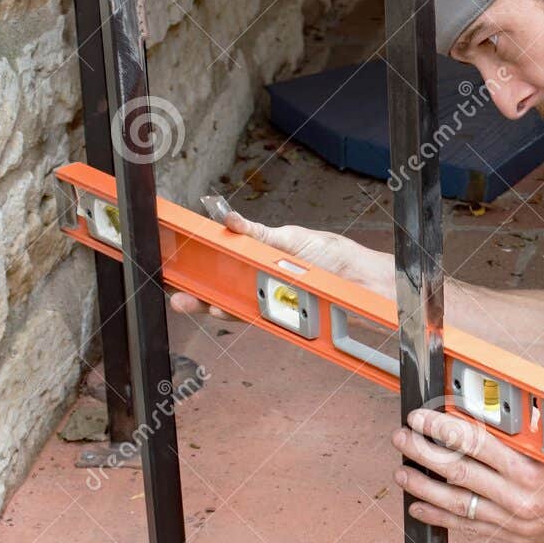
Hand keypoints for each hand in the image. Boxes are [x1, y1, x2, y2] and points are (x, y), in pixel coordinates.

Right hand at [170, 213, 385, 317]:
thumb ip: (258, 234)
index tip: (178, 267)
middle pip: (224, 294)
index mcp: (259, 261)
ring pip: (238, 311)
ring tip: (199, 304)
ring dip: (217, 309)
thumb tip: (229, 221)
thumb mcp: (291, 237)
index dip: (201, 270)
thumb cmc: (333, 255)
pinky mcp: (288, 320)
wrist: (365, 277)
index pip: (223, 267)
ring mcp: (275, 303)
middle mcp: (263, 285)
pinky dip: (250, 315)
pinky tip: (232, 309)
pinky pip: (263, 321)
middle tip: (180, 296)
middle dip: (199, 296)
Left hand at [391, 408, 543, 542]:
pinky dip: (442, 517)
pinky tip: (421, 508)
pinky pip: (471, 527)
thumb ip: (519, 427)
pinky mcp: (517, 537)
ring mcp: (518, 523)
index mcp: (533, 467)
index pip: (474, 445)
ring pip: (459, 505)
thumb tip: (476, 408)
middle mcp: (523, 499)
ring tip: (403, 473)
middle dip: (424, 454)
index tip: (421, 419)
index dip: (441, 430)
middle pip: (459, 474)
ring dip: (425, 488)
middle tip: (403, 439)